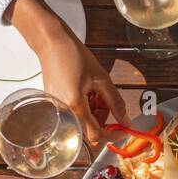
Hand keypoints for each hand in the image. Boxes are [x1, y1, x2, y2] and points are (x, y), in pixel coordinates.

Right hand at [6, 0, 126, 144]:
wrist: (51, 43)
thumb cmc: (73, 56)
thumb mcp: (101, 79)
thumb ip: (116, 102)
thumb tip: (126, 121)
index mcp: (75, 105)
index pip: (96, 134)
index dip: (112, 134)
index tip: (123, 129)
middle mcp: (64, 111)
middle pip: (90, 128)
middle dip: (103, 116)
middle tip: (106, 98)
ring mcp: (57, 109)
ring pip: (82, 121)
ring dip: (94, 111)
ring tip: (94, 89)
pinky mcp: (54, 105)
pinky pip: (74, 113)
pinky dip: (84, 106)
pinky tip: (85, 90)